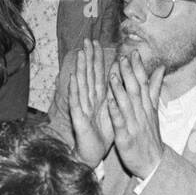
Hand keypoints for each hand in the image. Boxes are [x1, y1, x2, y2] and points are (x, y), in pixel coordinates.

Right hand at [68, 40, 115, 166]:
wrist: (94, 154)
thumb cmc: (103, 133)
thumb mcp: (114, 111)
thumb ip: (117, 93)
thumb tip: (122, 76)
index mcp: (99, 98)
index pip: (98, 74)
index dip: (97, 59)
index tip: (97, 42)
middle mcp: (89, 100)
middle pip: (89, 76)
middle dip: (88, 58)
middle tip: (88, 40)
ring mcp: (82, 108)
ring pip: (82, 86)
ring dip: (81, 69)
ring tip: (81, 54)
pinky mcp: (79, 119)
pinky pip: (76, 103)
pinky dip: (75, 91)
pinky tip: (73, 79)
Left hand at [106, 50, 165, 180]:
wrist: (154, 164)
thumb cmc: (150, 136)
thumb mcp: (154, 111)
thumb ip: (154, 89)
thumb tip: (160, 69)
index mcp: (147, 107)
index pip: (144, 84)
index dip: (138, 68)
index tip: (133, 53)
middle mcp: (142, 114)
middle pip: (136, 90)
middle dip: (129, 73)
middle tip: (123, 56)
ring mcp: (134, 126)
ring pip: (127, 105)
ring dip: (120, 89)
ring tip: (113, 74)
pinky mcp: (126, 138)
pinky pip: (120, 123)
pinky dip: (116, 112)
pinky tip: (110, 101)